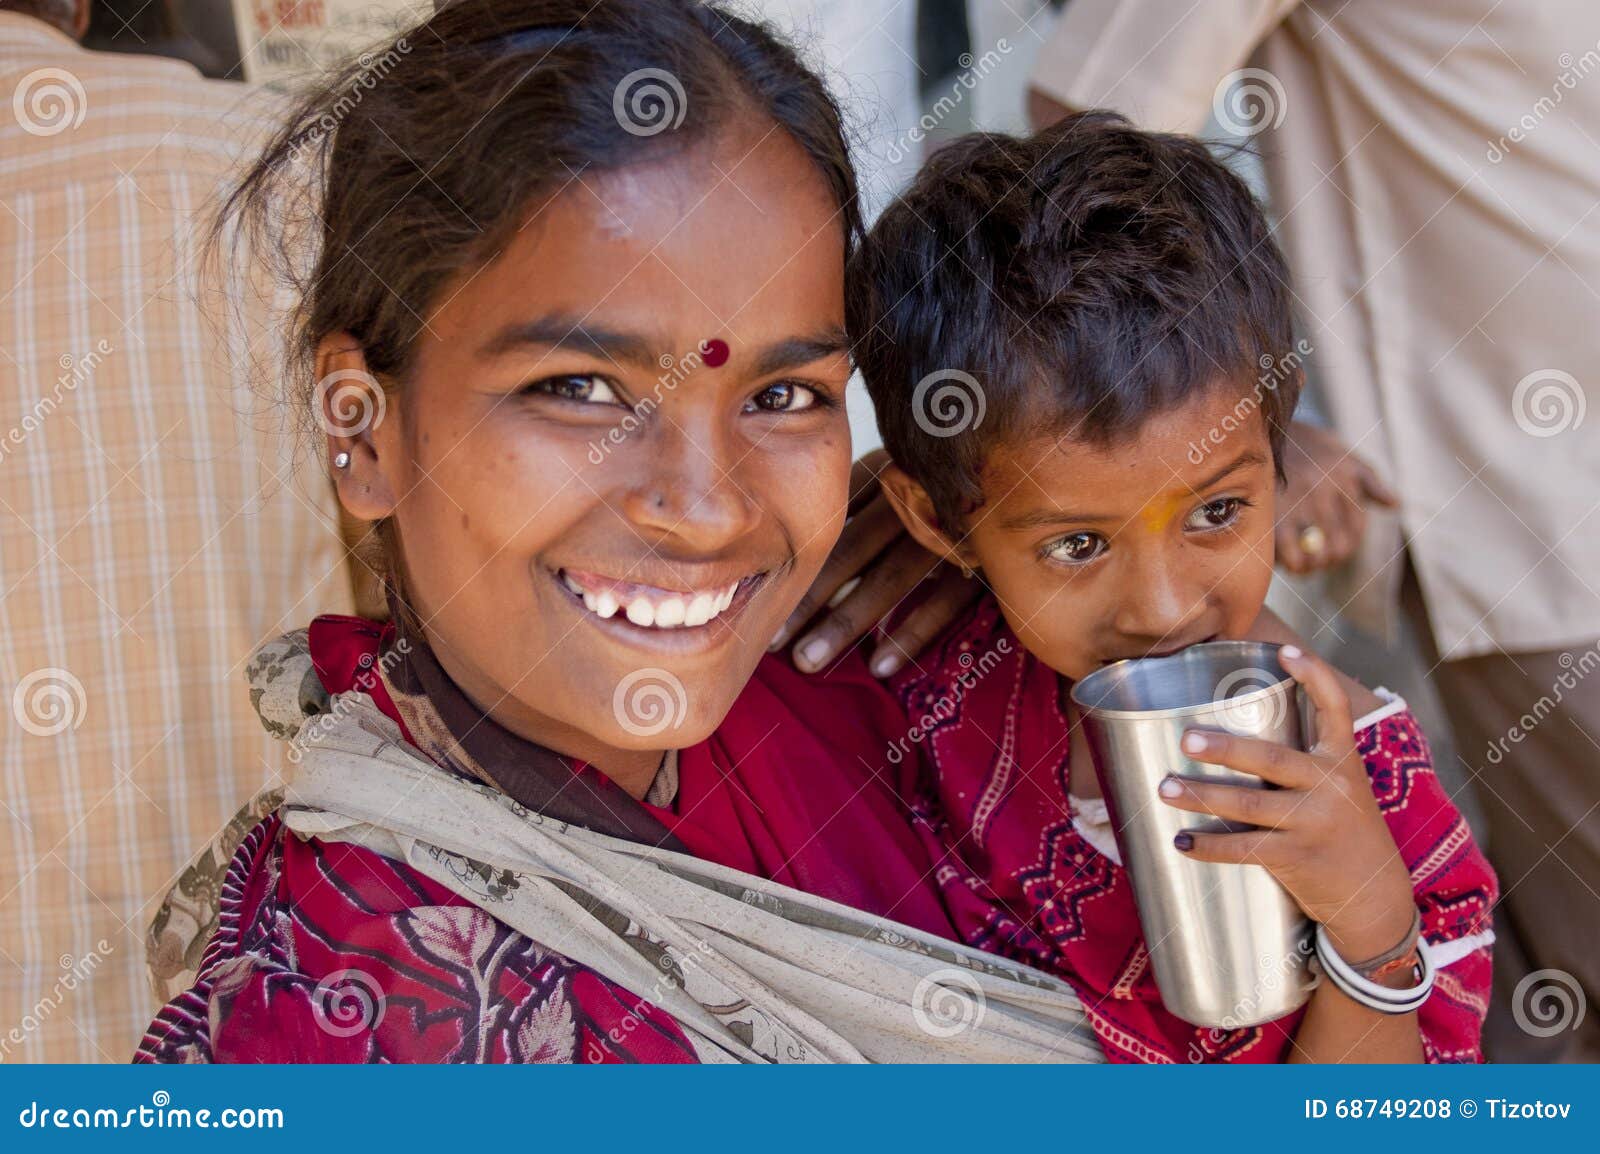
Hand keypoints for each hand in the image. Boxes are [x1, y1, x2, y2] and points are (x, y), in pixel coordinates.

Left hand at [770, 450, 980, 675]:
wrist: (1052, 471)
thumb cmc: (969, 486)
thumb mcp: (915, 481)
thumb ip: (871, 506)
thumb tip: (805, 555)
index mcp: (894, 472)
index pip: (835, 520)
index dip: (799, 564)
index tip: (761, 604)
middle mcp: (919, 496)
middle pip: (851, 547)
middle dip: (810, 598)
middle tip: (770, 644)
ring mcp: (955, 526)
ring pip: (890, 576)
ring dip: (847, 620)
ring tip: (809, 663)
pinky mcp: (990, 558)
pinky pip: (946, 598)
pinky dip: (912, 630)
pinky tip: (880, 666)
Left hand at [1157, 644, 1415, 960]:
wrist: (1375, 897)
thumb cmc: (1343, 831)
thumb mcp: (1341, 788)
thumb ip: (1303, 760)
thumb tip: (1240, 728)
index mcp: (1342, 761)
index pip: (1335, 708)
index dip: (1314, 675)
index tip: (1286, 651)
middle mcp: (1331, 786)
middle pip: (1271, 758)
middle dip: (1224, 748)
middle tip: (1185, 738)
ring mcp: (1313, 823)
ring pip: (1248, 805)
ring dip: (1200, 796)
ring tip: (1164, 788)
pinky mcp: (1297, 858)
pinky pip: (1245, 849)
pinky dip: (1209, 846)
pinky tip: (1181, 842)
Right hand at [1275, 421, 1397, 575]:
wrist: (1262, 431)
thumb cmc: (1309, 448)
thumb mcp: (1344, 457)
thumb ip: (1371, 482)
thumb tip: (1396, 505)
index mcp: (1345, 480)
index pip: (1356, 531)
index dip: (1344, 548)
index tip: (1330, 551)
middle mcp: (1325, 491)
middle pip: (1338, 546)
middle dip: (1328, 560)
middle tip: (1315, 560)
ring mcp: (1298, 503)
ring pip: (1316, 554)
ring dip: (1310, 566)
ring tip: (1300, 563)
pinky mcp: (1273, 514)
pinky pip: (1289, 553)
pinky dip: (1290, 563)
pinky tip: (1285, 560)